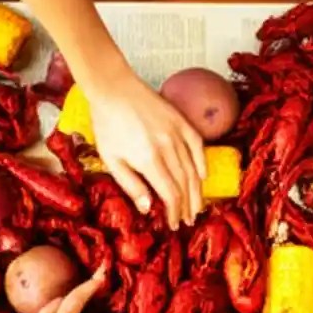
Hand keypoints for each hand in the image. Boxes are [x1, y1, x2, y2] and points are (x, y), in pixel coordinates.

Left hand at [83, 73, 204, 229]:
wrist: (113, 88)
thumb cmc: (107, 124)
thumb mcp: (111, 160)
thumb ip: (131, 185)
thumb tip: (149, 207)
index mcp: (149, 160)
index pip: (170, 194)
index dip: (174, 212)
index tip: (174, 224)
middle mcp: (167, 148)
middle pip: (184, 184)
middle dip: (188, 206)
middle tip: (189, 220)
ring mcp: (177, 133)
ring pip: (193, 169)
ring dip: (197, 191)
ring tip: (197, 206)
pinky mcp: (181, 121)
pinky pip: (198, 145)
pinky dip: (203, 162)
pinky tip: (204, 176)